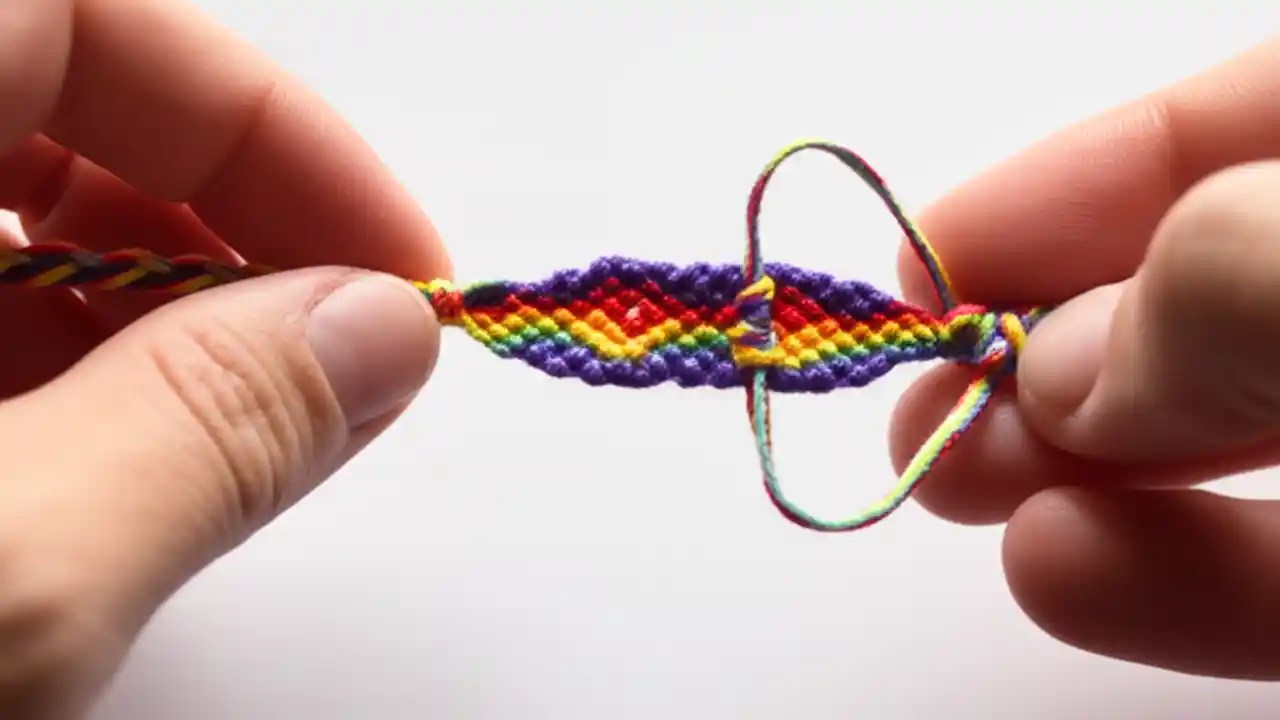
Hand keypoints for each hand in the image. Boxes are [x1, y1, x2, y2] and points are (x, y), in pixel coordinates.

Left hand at [0, 1, 447, 715]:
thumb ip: (201, 430)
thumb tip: (381, 333)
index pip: (86, 17)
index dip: (272, 126)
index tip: (396, 262)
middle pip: (53, 102)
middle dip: (226, 229)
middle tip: (339, 355)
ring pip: (1, 212)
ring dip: (153, 315)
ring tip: (245, 436)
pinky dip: (56, 375)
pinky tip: (113, 471)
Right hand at [890, 38, 1279, 678]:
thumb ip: (1233, 287)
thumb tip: (1070, 376)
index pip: (1243, 124)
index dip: (1076, 180)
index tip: (930, 258)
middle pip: (1211, 288)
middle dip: (1051, 339)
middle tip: (926, 396)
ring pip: (1244, 439)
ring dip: (1083, 468)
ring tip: (956, 484)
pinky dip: (1182, 584)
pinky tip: (1062, 573)